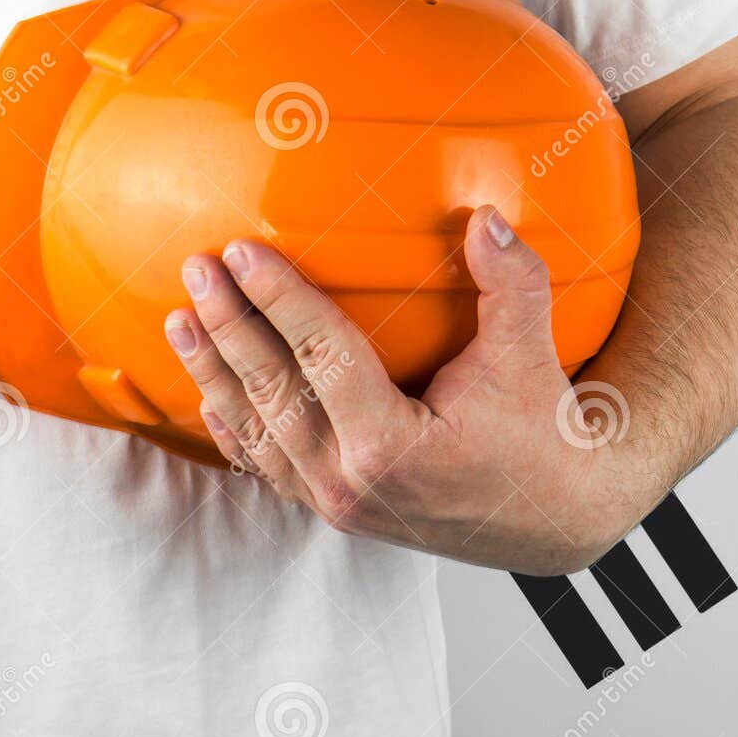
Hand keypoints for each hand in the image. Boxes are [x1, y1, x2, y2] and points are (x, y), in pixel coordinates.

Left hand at [164, 206, 630, 574]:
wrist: (555, 518)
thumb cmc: (544, 436)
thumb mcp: (532, 354)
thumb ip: (511, 283)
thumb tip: (484, 218)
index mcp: (390, 445)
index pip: (319, 356)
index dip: (278, 298)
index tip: (243, 251)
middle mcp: (350, 482)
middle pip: (271, 392)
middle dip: (229, 326)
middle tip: (197, 270)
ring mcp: (339, 503)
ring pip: (258, 432)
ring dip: (215, 374)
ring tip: (182, 320)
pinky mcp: (340, 511)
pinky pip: (270, 467)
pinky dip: (235, 427)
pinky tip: (212, 393)